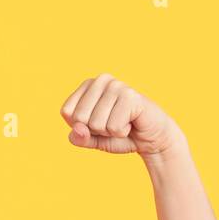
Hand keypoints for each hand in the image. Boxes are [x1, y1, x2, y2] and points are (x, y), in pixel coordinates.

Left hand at [60, 73, 184, 156]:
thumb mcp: (93, 139)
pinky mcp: (130, 96)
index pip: (67, 112)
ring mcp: (116, 85)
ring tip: (124, 122)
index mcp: (87, 85)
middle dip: (96, 130)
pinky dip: (122, 132)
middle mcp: (101, 80)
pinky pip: (113, 127)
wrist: (151, 138)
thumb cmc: (119, 135)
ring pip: (96, 124)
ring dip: (110, 131)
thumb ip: (79, 138)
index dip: (81, 126)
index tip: (99, 122)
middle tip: (113, 123)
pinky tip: (132, 123)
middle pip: (80, 118)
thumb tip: (77, 129)